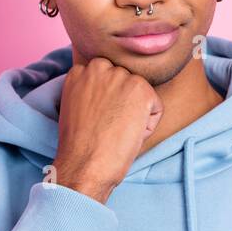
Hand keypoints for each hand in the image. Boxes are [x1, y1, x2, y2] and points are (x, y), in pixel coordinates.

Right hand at [52, 50, 163, 203]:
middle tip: (109, 126)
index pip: (106, 77)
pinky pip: (156, 108)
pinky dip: (148, 126)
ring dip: (136, 113)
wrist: (84, 164)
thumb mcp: (75, 106)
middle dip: (123, 103)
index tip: (100, 118)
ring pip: (141, 94)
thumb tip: (109, 90)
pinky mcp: (141, 90)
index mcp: (80, 70)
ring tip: (117, 130)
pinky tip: (129, 135)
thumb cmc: (79, 145)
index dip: (107, 102)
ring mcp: (121, 76)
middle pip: (125, 83)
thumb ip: (89, 90)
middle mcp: (100, 67)